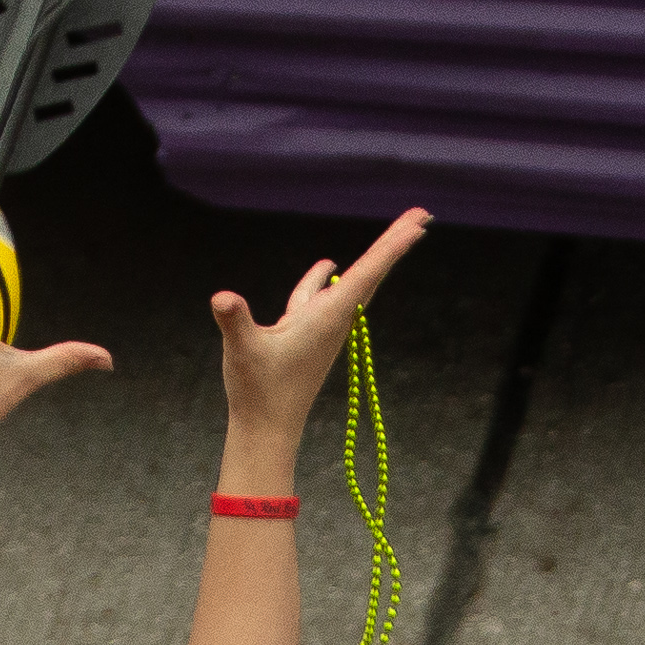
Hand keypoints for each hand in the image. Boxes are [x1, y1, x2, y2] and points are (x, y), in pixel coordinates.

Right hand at [212, 210, 428, 453]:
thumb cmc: (258, 391)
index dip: (393, 245)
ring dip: (371, 259)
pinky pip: (323, 297)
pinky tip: (327, 266)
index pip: (368, 272)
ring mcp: (321, 327)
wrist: (265, 429)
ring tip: (394, 238)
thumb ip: (234, 321)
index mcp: (328, 317)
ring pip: (352, 283)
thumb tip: (222, 299)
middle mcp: (333, 320)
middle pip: (371, 273)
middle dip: (394, 244)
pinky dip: (325, 279)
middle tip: (422, 216)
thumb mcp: (243, 351)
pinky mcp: (306, 335)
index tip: (420, 223)